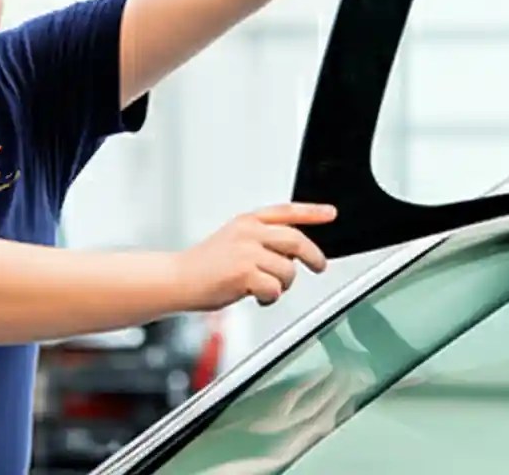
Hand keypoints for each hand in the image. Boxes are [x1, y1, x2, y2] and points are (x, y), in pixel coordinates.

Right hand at [176, 203, 334, 309]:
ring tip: (265, 289)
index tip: (330, 213)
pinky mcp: (244, 272)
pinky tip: (256, 297)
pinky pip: (274, 289)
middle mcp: (248, 232)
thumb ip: (261, 241)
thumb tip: (291, 255)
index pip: (286, 211)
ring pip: (288, 270)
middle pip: (296, 240)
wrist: (177, 279)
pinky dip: (270, 297)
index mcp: (247, 221)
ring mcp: (246, 251)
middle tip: (319, 266)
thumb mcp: (233, 241)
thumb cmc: (203, 266)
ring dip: (282, 285)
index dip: (312, 211)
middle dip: (313, 256)